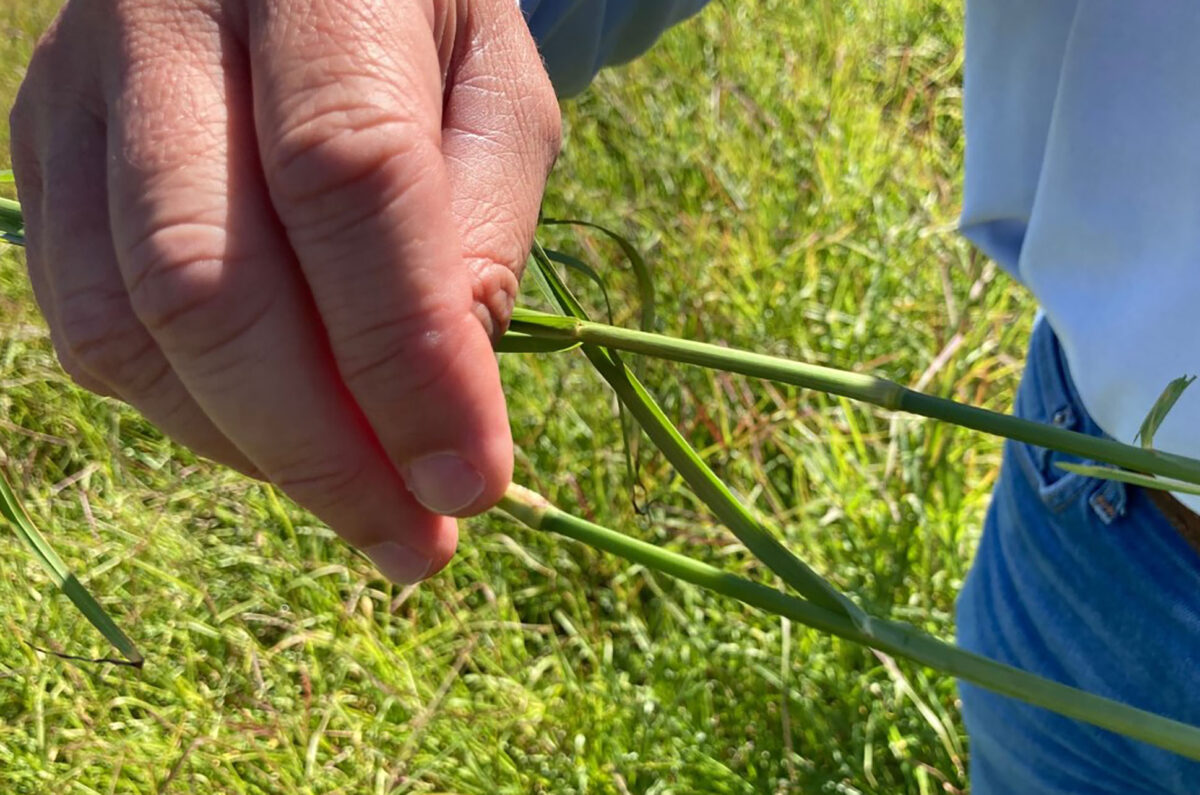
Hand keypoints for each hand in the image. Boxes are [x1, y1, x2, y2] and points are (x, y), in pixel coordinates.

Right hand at [10, 0, 560, 582]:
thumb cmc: (424, 21)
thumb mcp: (500, 94)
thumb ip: (483, 230)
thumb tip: (438, 409)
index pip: (347, 181)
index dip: (407, 356)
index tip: (468, 486)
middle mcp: (165, 20)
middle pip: (208, 279)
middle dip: (321, 448)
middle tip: (413, 544)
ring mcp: (76, 87)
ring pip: (128, 324)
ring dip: (252, 448)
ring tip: (359, 492)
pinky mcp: (37, 148)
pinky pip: (86, 325)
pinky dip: (188, 412)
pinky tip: (275, 428)